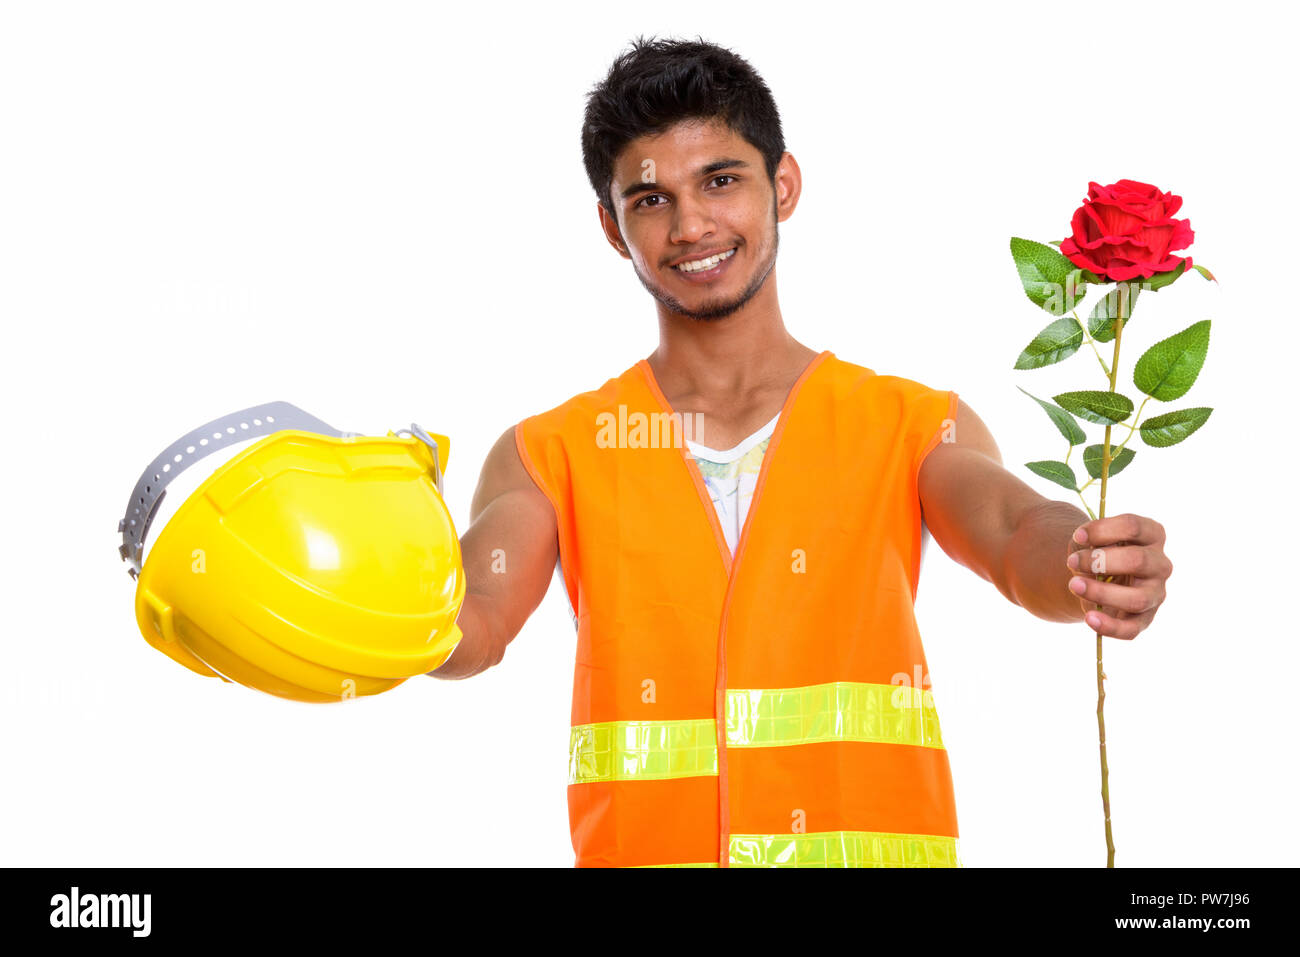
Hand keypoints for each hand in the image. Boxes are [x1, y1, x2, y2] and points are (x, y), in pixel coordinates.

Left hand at [1066, 513, 1172, 639]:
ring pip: (1136, 598)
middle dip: (1100, 561)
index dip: (1103, 530)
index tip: (1077, 535)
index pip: (1134, 526)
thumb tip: (1086, 551)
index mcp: (1152, 536)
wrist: (1097, 578)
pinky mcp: (1144, 619)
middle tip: (1071, 561)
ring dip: (1101, 593)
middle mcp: (1160, 564)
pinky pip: (1131, 629)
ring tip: (1074, 585)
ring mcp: (1155, 593)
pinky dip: (1109, 626)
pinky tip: (1089, 617)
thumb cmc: (1099, 552)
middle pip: (1138, 560)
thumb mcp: (1093, 540)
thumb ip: (1090, 540)